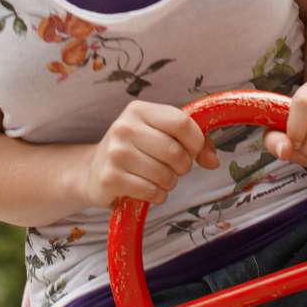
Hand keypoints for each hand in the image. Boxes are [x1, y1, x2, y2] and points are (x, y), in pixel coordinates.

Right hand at [86, 101, 218, 209]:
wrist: (93, 171)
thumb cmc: (135, 151)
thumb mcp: (160, 135)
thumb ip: (193, 142)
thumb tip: (213, 161)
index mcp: (139, 110)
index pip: (182, 122)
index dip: (196, 142)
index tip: (193, 152)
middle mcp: (124, 127)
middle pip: (176, 152)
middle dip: (183, 167)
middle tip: (174, 169)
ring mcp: (115, 153)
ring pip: (165, 175)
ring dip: (169, 183)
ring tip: (157, 178)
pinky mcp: (110, 178)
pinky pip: (151, 192)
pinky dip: (157, 196)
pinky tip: (147, 190)